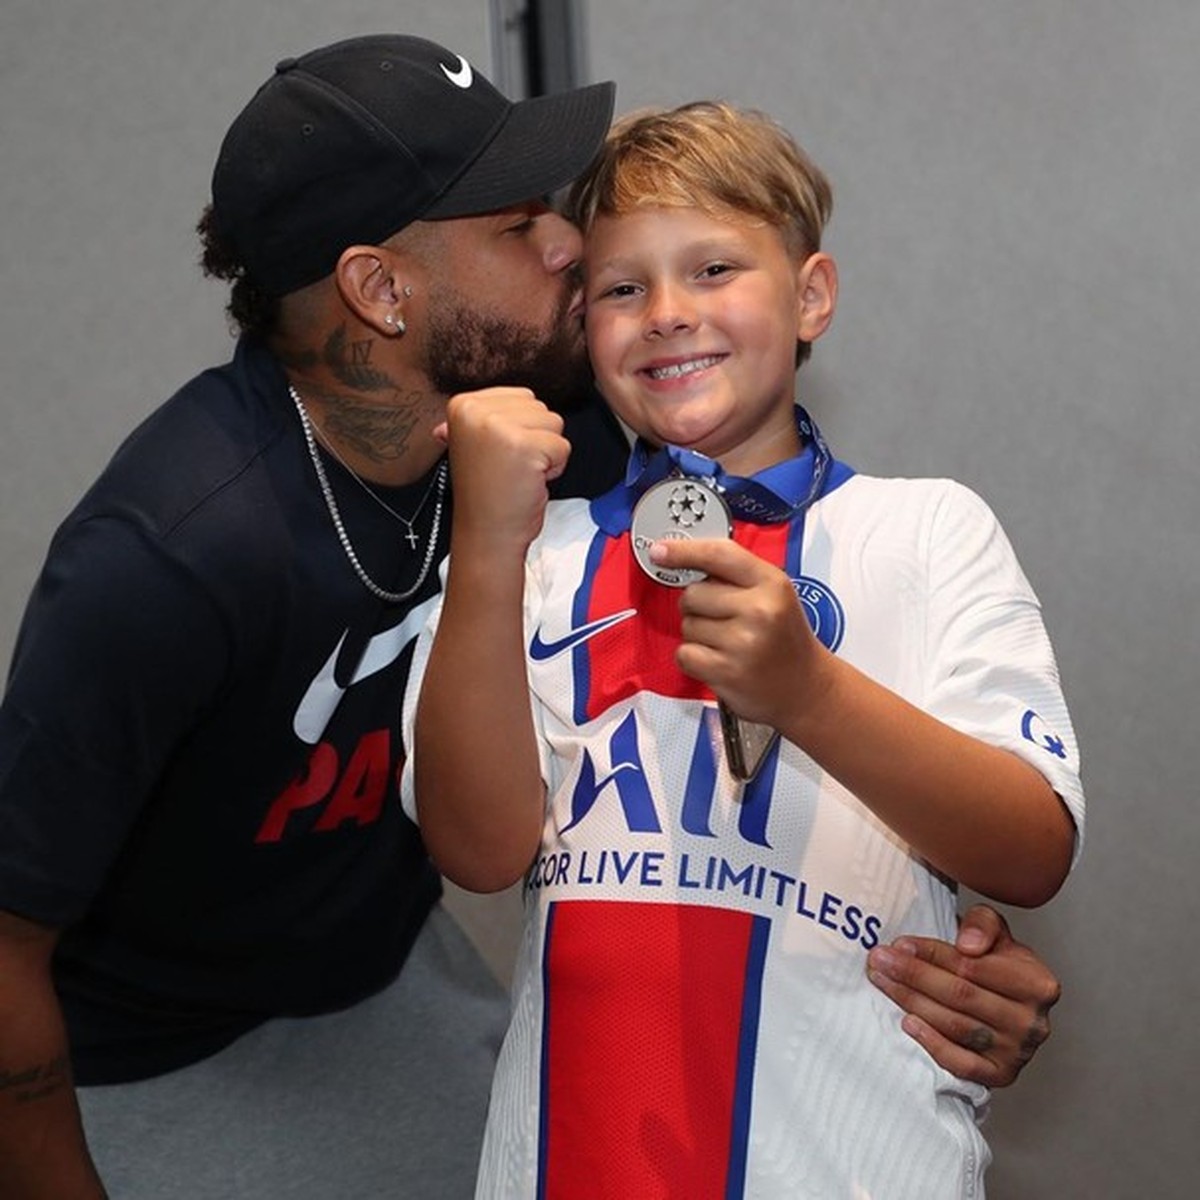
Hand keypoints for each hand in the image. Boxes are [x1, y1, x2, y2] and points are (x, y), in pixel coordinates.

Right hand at [438, 388, 569, 552]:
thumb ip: (476, 425)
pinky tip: (531, 481)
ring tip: (520, 472)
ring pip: (554, 423)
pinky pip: (562, 446)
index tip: (499, 454)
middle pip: (540, 407)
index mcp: (462, 405)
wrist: (487, 533)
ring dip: (546, 452)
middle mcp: (477, 411)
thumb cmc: (487, 494)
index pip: (522, 397)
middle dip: (536, 439)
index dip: (522, 428)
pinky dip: (555, 467)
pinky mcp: (524, 447)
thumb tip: (444, 426)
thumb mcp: (471, 448)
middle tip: (511, 466)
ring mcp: (499, 427)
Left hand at [648, 537, 821, 727]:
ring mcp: (743, 642)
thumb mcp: (774, 594)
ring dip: (698, 635)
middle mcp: (760, 610)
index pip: (719, 555)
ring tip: (728, 644)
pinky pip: (684, 654)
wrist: (806, 689)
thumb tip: (680, 557)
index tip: (659, 550)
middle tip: (724, 620)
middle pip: (693, 594)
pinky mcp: (727, 671)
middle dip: (698, 606)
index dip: (683, 551)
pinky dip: (694, 659)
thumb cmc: (785, 639)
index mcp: (772, 583)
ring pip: (687, 625)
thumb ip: (734, 574)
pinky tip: (718, 661)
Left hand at [866, 904, 1059, 1086]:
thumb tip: (967, 944)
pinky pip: (960, 1063)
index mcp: (1037, 983)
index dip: (932, 954)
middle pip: (960, 995)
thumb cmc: (998, 963)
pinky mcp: (1000, 1075)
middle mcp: (1031, 1021)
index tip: (899, 944)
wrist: (1008, 1001)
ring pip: (955, 1025)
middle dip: (913, 975)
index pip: (972, 966)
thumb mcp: (996, 932)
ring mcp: (1017, 1052)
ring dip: (912, 1002)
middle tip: (879, 960)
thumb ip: (984, 924)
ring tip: (882, 982)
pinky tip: (907, 1023)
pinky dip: (931, 1043)